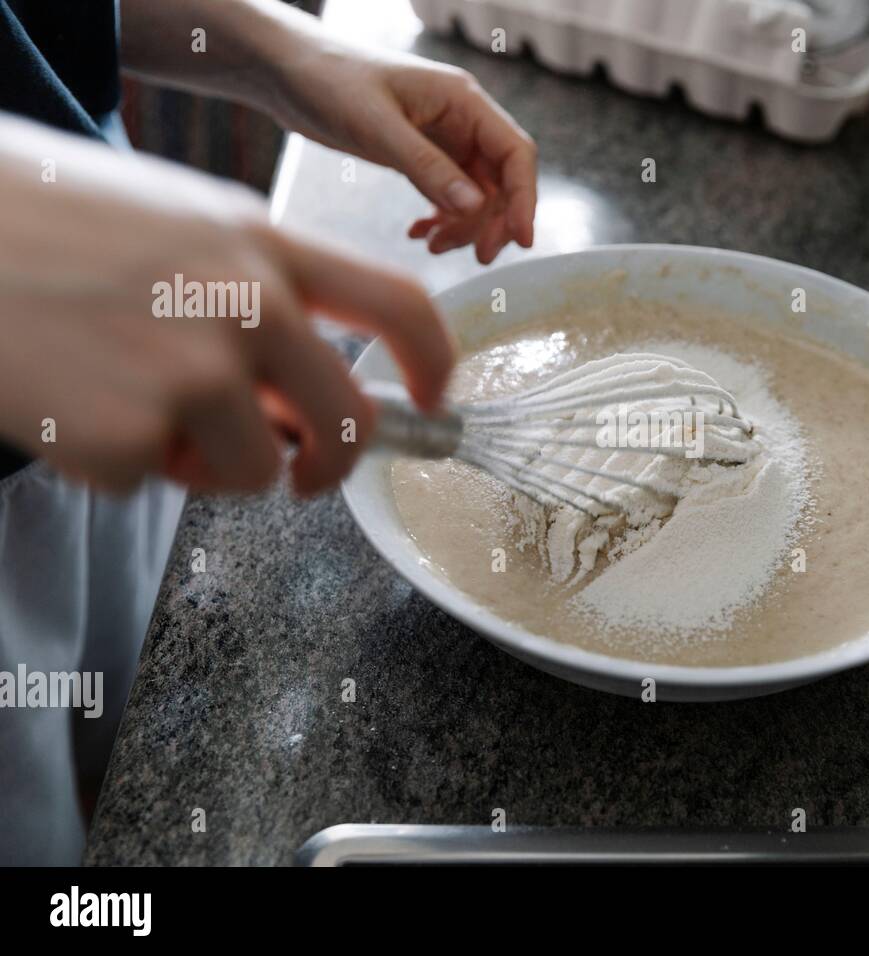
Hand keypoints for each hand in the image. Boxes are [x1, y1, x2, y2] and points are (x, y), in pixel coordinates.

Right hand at [0, 116, 453, 494]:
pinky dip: (118, 460)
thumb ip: (259, 295)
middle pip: (348, 420)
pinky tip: (71, 399)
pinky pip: (156, 482)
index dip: (434, 362)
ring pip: (256, 472)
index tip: (434, 400)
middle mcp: (245, 307)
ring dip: (205, 459)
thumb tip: (311, 395)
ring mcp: (191, 373)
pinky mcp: (127, 436)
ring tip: (130, 398)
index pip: (399, 304)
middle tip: (301, 473)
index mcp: (264, 244)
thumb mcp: (180, 227)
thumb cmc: (53, 223)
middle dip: (330, 463)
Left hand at [270, 47, 537, 263]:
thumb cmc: (330, 81)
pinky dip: (440, 220)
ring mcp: (443, 140)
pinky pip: (448, 196)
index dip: (525, 199)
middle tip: (478, 257)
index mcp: (464, 101)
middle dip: (494, 222)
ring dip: (463, 227)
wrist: (286, 70)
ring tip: (432, 246)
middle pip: (502, 181)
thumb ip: (428, 168)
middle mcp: (461, 120)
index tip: (521, 240)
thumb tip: (475, 209)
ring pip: (476, 195)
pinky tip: (417, 233)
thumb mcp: (379, 128)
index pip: (516, 153)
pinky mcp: (422, 156)